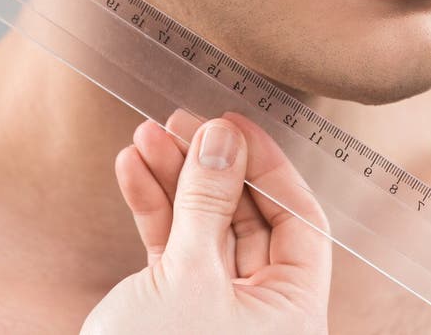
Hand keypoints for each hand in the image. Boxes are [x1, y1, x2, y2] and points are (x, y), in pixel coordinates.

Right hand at [80, 108, 331, 333]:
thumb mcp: (190, 278)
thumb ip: (207, 203)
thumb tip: (221, 136)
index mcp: (291, 310)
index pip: (298, 218)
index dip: (267, 164)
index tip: (233, 121)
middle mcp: (260, 308)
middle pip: (244, 214)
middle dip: (209, 165)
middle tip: (180, 120)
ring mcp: (214, 306)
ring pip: (202, 225)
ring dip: (172, 178)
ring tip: (145, 134)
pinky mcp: (173, 307)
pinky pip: (170, 246)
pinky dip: (151, 207)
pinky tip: (132, 168)